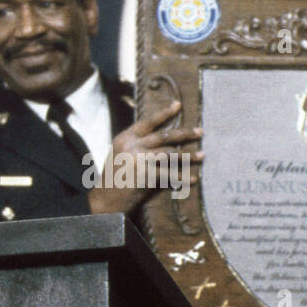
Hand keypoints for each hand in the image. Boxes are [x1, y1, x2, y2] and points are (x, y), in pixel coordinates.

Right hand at [88, 100, 203, 214]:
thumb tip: (164, 140)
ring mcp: (139, 160)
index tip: (178, 105)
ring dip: (188, 156)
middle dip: (184, 133)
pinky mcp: (146, 176)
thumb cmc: (114, 179)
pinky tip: (193, 179)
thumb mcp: (120, 155)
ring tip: (202, 155)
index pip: (148, 122)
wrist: (104, 201)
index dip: (164, 113)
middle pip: (164, 136)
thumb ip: (137, 145)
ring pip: (170, 154)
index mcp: (125, 138)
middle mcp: (132, 146)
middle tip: (200, 131)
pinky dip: (183, 178)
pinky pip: (170, 175)